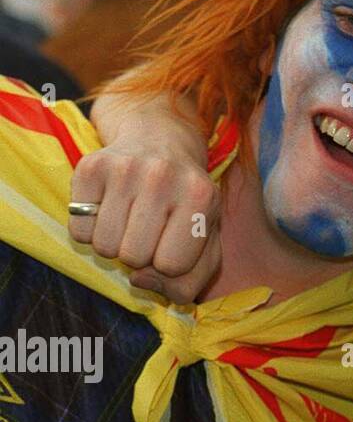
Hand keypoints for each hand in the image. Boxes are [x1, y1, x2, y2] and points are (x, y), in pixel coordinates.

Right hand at [68, 118, 220, 303]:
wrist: (159, 140)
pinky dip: (91, 229)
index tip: (172, 240)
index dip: (168, 264)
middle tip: (149, 227)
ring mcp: (124, 168)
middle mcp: (163, 176)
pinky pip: (79, 230)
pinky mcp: (90, 167)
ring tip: (130, 217)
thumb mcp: (206, 239)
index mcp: (202, 195)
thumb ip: (188, 281)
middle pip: (133, 258)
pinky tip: (110, 206)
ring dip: (114, 243)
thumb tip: (139, 280)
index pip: (172, 266)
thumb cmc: (185, 201)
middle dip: (140, 254)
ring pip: (103, 247)